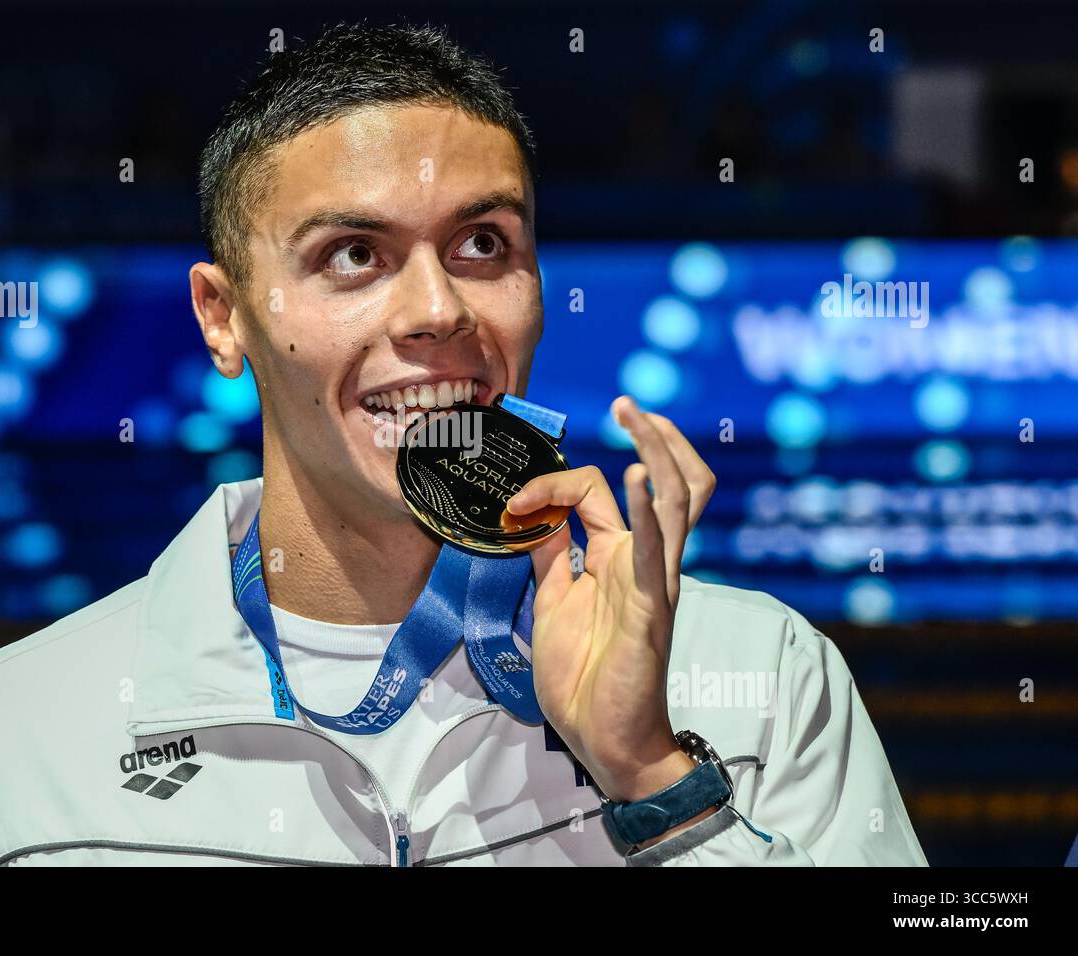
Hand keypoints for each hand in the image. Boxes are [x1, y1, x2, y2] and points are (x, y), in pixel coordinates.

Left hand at [506, 395, 715, 803]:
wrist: (604, 740)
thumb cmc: (584, 678)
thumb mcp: (551, 603)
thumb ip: (547, 557)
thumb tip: (530, 517)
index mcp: (618, 558)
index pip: (598, 494)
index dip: (552, 485)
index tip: (511, 506)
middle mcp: (643, 562)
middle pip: (666, 482)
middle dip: (652, 436)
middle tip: (627, 404)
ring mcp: (652, 582)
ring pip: (673, 502)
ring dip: (657, 453)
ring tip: (639, 416)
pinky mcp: (651, 610)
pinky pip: (652, 553)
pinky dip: (645, 512)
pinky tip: (637, 478)